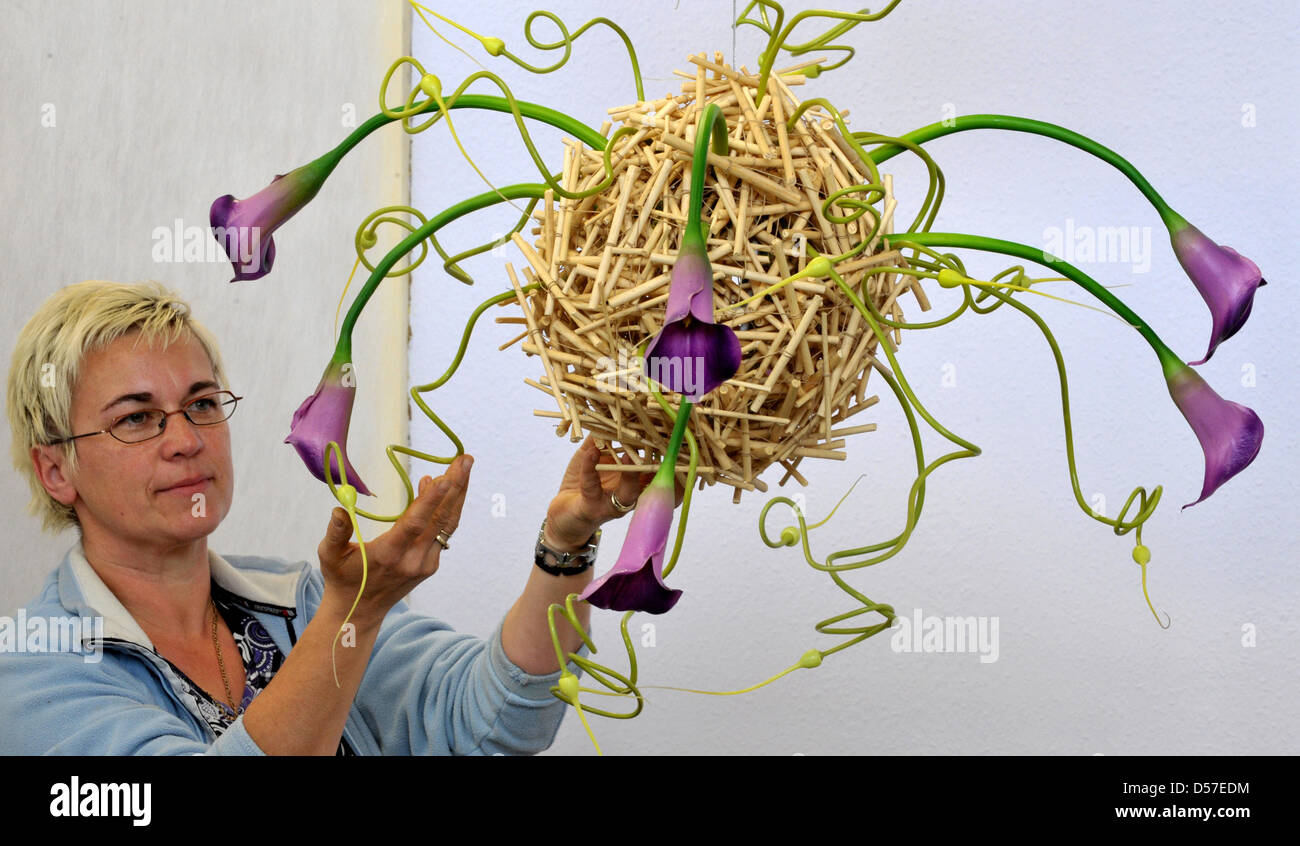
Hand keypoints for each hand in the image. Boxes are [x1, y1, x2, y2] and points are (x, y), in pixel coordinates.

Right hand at [317, 454, 472, 622]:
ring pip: (447, 525)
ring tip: (464, 465)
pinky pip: (444, 532)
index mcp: (389, 555)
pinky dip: (447, 508)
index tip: (444, 477)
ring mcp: (426, 563)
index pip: (415, 524)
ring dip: (458, 494)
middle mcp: (413, 560)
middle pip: (440, 519)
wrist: (360, 611)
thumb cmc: (342, 578)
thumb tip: (339, 508)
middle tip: (465, 458)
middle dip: (455, 487)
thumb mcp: (329, 556)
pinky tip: (447, 486)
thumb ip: (335, 532)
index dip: (431, 500)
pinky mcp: (431, 564)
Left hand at [544, 436, 682, 550]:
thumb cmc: (583, 483)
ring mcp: (613, 505)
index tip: (679, 441)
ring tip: (629, 454)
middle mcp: (630, 496)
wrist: (565, 515)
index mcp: (636, 482)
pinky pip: (592, 486)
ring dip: (631, 472)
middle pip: (652, 483)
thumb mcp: (593, 456)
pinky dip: (590, 467)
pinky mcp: (592, 508)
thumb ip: (604, 438)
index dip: (673, 460)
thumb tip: (615, 412)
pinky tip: (591, 453)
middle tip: (663, 444)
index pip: (660, 471)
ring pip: (629, 491)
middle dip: (660, 466)